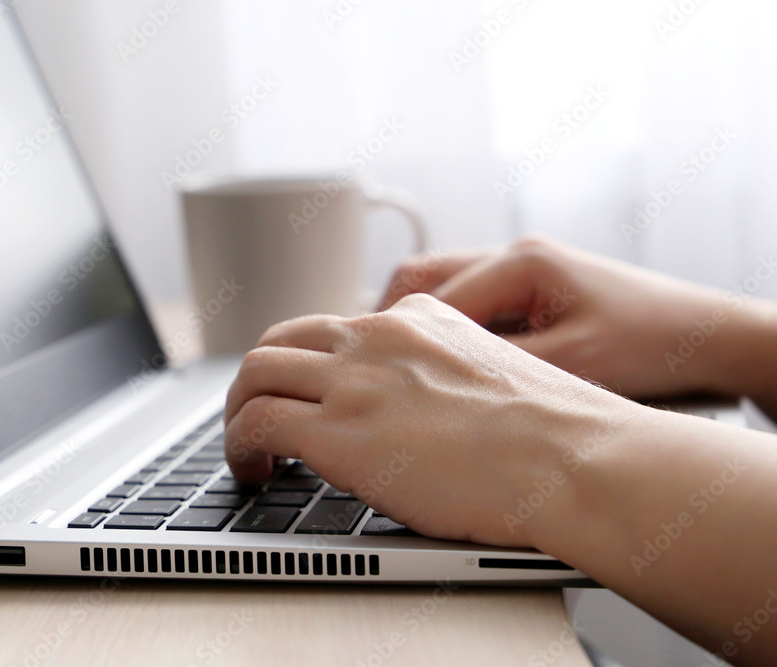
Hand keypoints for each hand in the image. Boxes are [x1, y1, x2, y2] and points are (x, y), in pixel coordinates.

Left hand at [223, 294, 641, 547]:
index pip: (333, 327)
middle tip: (255, 415)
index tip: (299, 391)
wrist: (575, 459)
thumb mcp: (494, 372)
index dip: (304, 363)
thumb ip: (443, 373)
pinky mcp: (340, 430)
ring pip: (255, 372)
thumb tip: (420, 411)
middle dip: (257, 379)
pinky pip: (256, 422)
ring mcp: (356, 380)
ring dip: (239, 410)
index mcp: (418, 320)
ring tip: (246, 450)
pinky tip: (252, 472)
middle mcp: (379, 338)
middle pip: (281, 339)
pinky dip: (238, 445)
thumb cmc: (556, 435)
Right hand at [380, 235, 739, 400]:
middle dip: (391, 322)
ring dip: (420, 327)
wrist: (710, 339)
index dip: (394, 334)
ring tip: (407, 371)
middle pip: (420, 278)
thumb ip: (497, 365)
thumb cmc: (653, 344)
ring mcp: (523, 274)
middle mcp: (514, 258)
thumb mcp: (571, 363)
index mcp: (520, 263)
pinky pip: (471, 309)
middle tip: (376, 367)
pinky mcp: (533, 295)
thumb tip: (433, 380)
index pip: (426, 292)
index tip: (373, 371)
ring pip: (442, 291)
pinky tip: (453, 370)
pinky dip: (452, 335)